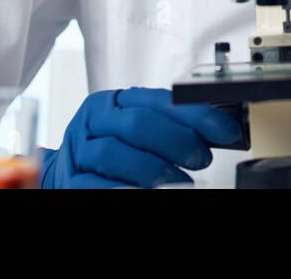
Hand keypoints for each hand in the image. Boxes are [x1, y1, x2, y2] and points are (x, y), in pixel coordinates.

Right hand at [38, 87, 241, 187]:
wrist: (63, 172)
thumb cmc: (110, 150)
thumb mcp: (137, 131)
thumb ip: (170, 127)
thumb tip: (218, 133)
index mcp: (114, 102)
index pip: (161, 100)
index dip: (197, 115)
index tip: (226, 131)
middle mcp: (95, 121)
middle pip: (138, 123)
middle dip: (178, 141)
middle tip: (202, 159)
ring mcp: (79, 150)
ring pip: (115, 153)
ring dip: (154, 169)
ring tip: (180, 181)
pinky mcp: (70, 180)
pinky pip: (95, 183)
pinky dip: (124, 188)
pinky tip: (145, 191)